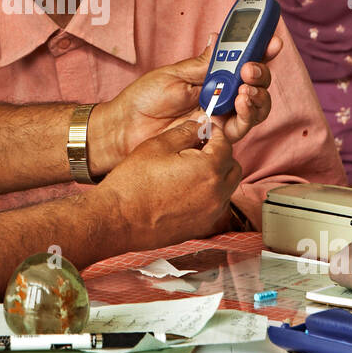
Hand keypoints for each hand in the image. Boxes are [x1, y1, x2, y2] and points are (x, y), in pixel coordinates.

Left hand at [89, 34, 278, 174]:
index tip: (272, 41)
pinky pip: (242, 127)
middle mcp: (221, 97)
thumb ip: (204, 63)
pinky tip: (241, 101)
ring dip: (258, 95)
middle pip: (255, 85)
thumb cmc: (144, 100)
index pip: (242, 63)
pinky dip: (247, 113)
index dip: (260, 52)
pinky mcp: (217, 138)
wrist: (125, 128)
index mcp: (211, 77)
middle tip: (251, 67)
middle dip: (261, 73)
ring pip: (256, 108)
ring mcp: (221, 117)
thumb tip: (220, 37)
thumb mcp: (175, 74)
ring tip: (247, 87)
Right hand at [97, 120, 240, 249]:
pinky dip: (208, 195)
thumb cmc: (134, 182)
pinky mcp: (202, 227)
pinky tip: (185, 190)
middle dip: (221, 155)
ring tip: (190, 171)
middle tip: (199, 150)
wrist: (119, 219)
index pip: (226, 144)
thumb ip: (186, 132)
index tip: (204, 132)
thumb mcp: (158, 146)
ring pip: (226, 188)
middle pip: (233, 167)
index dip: (215, 134)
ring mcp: (210, 213)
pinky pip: (215, 206)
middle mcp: (216, 194)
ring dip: (216, 176)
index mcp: (208, 169)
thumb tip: (201, 125)